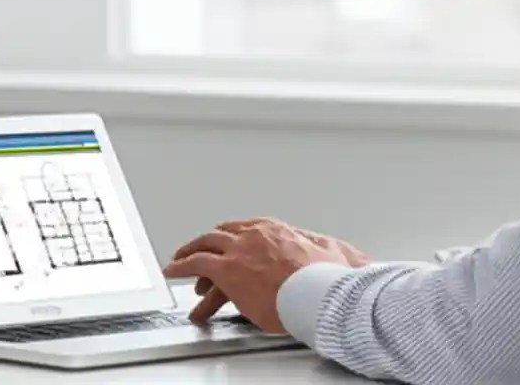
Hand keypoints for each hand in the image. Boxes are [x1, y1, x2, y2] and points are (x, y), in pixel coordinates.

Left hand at [164, 218, 368, 330]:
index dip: (235, 235)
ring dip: (190, 250)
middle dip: (209, 241)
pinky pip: (194, 264)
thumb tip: (347, 254)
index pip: (249, 227)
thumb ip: (331, 252)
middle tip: (199, 248)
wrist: (322, 292)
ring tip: (179, 259)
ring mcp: (240, 250)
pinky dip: (180, 266)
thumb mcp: (336, 255)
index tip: (230, 240)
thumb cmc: (330, 280)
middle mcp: (257, 234)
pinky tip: (172, 270)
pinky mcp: (227, 270)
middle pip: (224, 232)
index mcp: (280, 230)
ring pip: (206, 243)